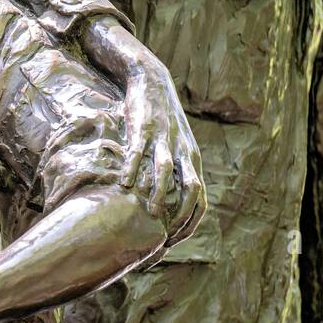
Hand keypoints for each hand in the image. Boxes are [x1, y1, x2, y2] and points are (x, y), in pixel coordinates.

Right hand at [121, 62, 204, 241]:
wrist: (153, 81)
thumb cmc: (161, 120)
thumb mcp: (175, 146)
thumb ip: (174, 172)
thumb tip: (163, 204)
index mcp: (192, 159)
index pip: (200, 198)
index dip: (190, 222)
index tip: (173, 240)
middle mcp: (182, 151)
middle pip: (191, 187)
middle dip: (180, 213)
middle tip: (163, 234)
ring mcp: (164, 140)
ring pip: (166, 171)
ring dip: (158, 194)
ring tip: (149, 213)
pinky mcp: (144, 128)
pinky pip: (139, 152)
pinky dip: (132, 169)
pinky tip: (122, 184)